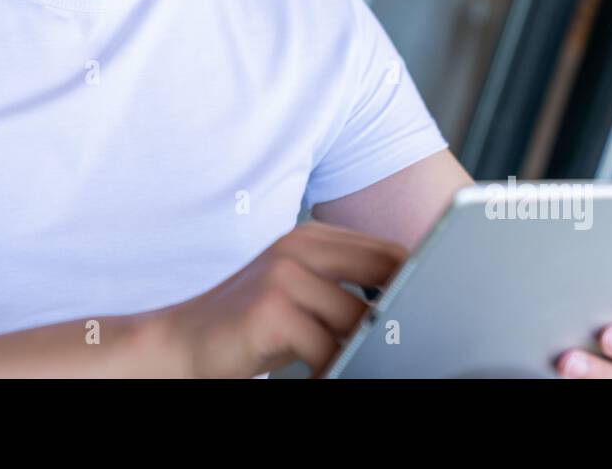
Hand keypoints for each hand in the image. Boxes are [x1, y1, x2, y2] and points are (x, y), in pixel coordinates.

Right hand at [151, 220, 406, 377]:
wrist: (181, 344)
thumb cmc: (248, 328)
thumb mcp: (300, 295)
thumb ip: (345, 288)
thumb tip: (409, 303)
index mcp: (311, 237)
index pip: (387, 251)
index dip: (416, 280)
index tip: (430, 310)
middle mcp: (299, 248)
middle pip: (386, 272)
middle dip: (400, 312)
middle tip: (402, 344)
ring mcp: (285, 275)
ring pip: (359, 319)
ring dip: (361, 350)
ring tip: (348, 363)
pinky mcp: (272, 309)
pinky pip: (328, 348)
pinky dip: (331, 369)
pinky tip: (318, 374)